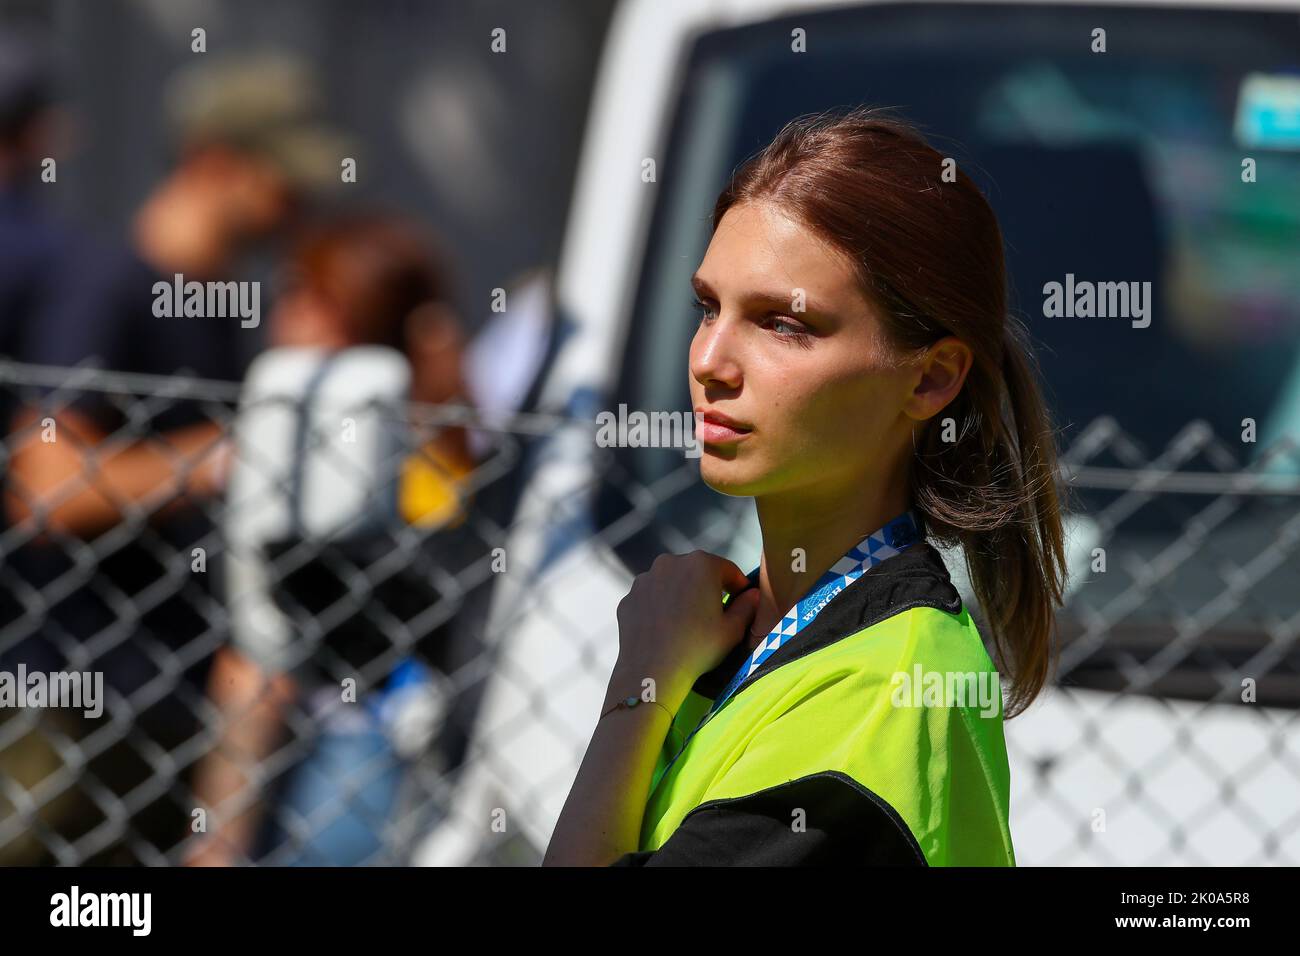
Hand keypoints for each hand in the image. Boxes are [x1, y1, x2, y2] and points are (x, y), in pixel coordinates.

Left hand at [612, 550, 759, 709]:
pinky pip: (650, 598)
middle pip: (696, 572)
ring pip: (671, 583)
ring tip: (687, 623)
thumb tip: (753, 595)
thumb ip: (747, 606)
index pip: (727, 570)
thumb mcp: (733, 629)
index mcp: (701, 564)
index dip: (738, 585)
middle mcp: (670, 563)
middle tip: (713, 613)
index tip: (741, 600)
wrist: (652, 671)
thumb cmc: (698, 648)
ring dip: (681, 595)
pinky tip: (665, 629)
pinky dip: (659, 608)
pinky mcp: (629, 597)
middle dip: (707, 587)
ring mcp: (645, 579)